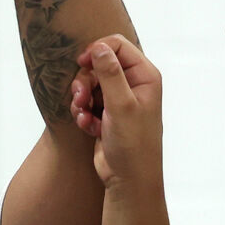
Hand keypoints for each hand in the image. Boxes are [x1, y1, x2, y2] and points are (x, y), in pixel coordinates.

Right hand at [71, 36, 162, 187]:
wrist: (128, 179)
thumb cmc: (133, 144)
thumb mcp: (121, 106)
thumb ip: (110, 73)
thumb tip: (98, 47)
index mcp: (144, 76)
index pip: (117, 45)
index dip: (97, 50)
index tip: (82, 63)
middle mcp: (133, 84)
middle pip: (98, 64)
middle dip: (85, 81)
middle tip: (80, 98)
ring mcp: (119, 99)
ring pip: (89, 84)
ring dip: (81, 99)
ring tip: (84, 115)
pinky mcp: (106, 114)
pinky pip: (87, 102)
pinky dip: (83, 113)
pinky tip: (88, 128)